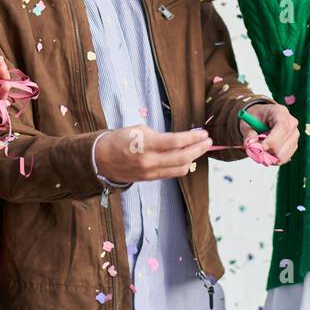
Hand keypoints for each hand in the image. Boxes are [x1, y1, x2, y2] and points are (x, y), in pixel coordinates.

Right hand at [94, 125, 213, 183]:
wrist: (101, 159)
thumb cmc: (119, 139)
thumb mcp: (138, 129)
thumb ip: (158, 135)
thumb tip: (178, 140)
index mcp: (146, 144)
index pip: (176, 142)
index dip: (192, 138)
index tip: (203, 133)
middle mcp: (149, 161)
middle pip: (182, 158)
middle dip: (198, 149)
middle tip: (208, 141)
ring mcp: (150, 172)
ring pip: (180, 169)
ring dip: (193, 158)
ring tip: (200, 149)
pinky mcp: (150, 179)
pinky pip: (171, 173)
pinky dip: (182, 165)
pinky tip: (187, 158)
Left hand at [239, 103, 298, 164]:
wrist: (261, 118)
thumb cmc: (256, 118)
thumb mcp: (247, 123)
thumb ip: (249, 134)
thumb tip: (250, 145)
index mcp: (280, 112)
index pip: (282, 127)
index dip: (273, 140)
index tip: (262, 148)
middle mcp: (291, 123)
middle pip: (285, 142)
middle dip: (269, 150)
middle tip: (256, 149)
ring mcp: (294, 135)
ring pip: (284, 153)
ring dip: (270, 156)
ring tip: (261, 149)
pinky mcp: (294, 145)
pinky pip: (284, 158)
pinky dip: (273, 159)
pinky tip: (267, 152)